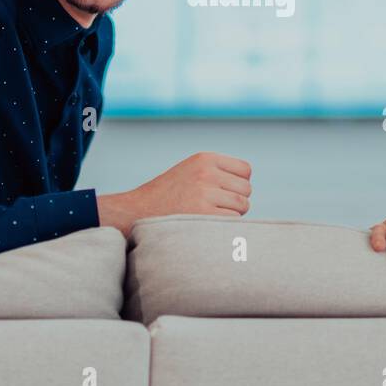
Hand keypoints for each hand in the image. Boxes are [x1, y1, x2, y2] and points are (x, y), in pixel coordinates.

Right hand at [97, 152, 251, 235]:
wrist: (137, 212)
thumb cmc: (168, 195)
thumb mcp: (191, 171)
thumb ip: (217, 172)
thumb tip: (248, 186)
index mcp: (205, 159)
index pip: (245, 170)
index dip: (238, 184)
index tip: (224, 193)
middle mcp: (207, 173)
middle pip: (246, 190)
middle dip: (235, 201)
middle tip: (214, 208)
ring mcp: (206, 193)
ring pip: (242, 206)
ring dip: (231, 215)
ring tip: (208, 217)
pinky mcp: (205, 215)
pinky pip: (233, 221)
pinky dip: (225, 227)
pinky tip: (207, 226)